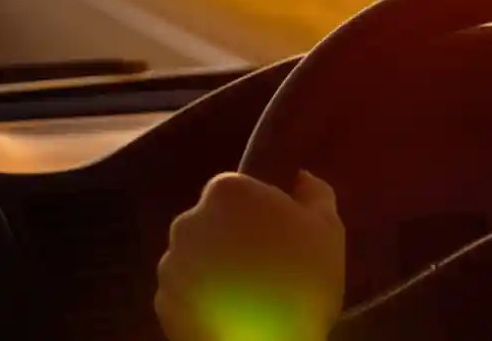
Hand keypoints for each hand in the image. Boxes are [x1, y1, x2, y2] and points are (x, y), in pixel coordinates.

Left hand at [155, 171, 344, 340]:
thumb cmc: (303, 282)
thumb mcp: (329, 230)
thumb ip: (314, 193)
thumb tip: (300, 178)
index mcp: (227, 192)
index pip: (238, 188)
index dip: (260, 210)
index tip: (279, 235)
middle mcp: (188, 220)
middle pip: (214, 220)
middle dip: (234, 237)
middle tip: (268, 266)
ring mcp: (170, 263)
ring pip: (198, 256)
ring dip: (217, 268)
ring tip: (250, 296)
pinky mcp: (162, 302)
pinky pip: (186, 291)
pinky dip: (203, 299)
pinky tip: (231, 313)